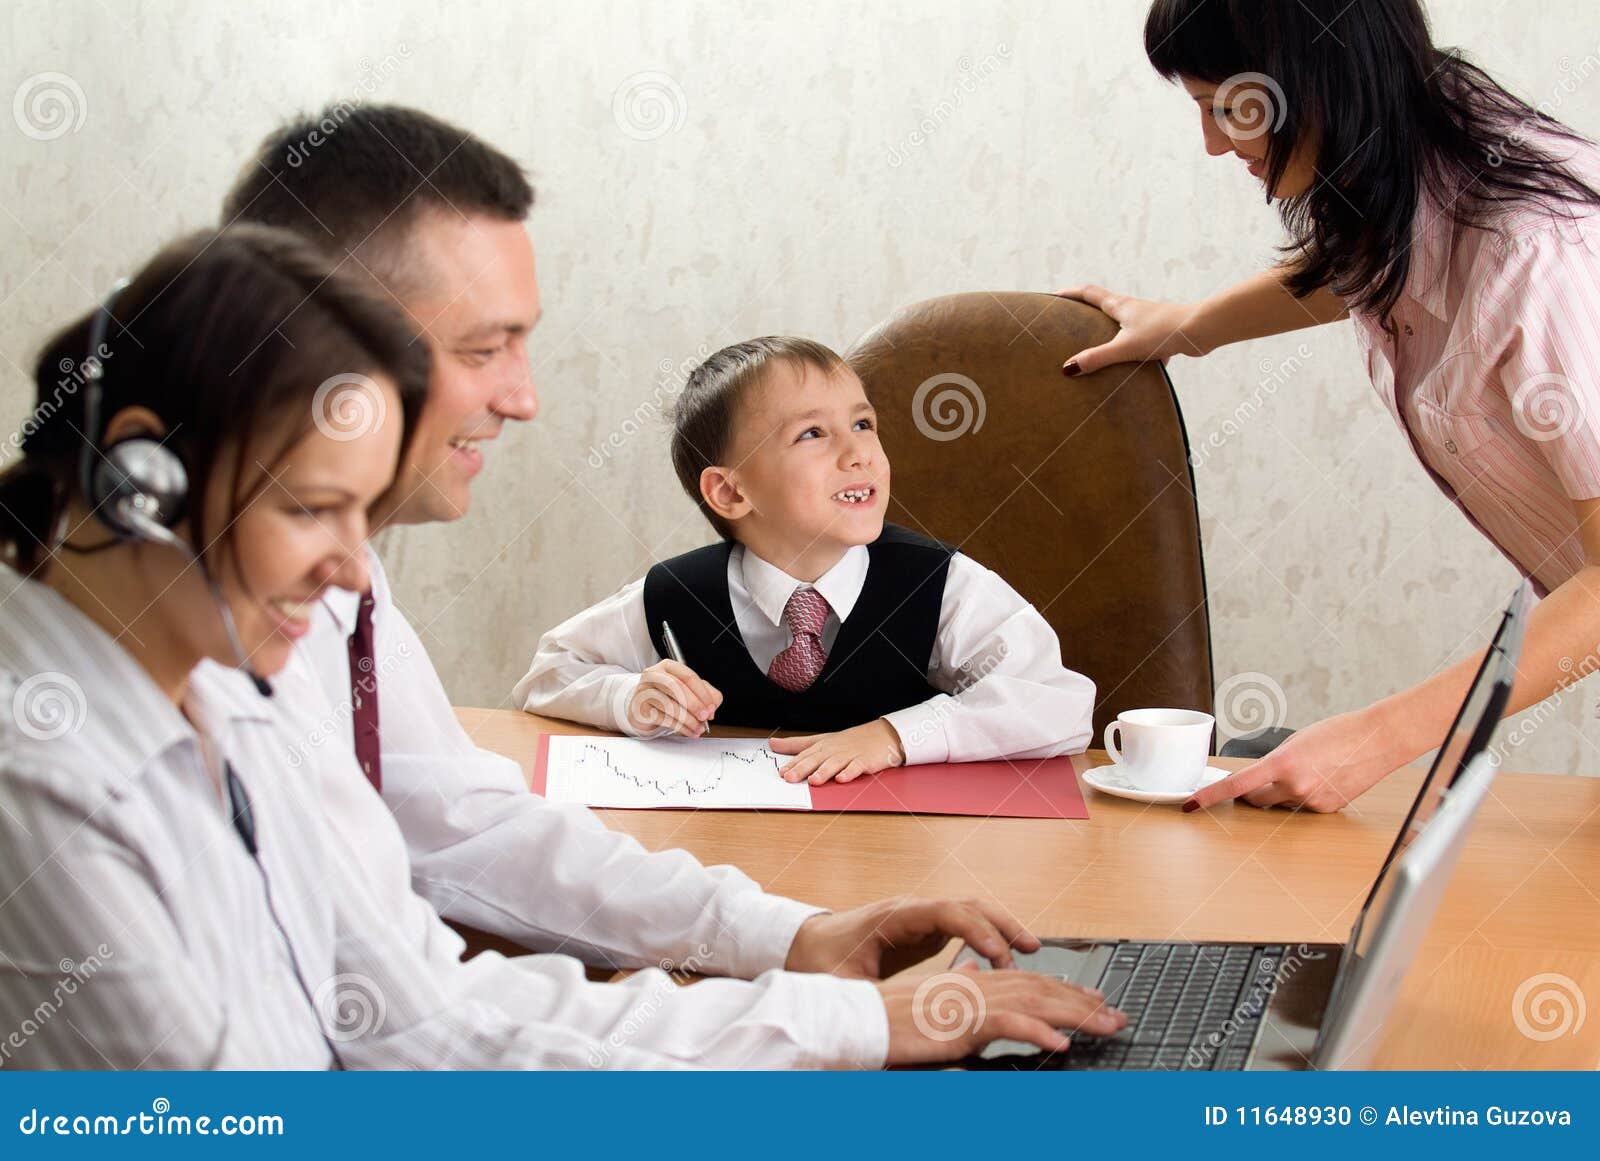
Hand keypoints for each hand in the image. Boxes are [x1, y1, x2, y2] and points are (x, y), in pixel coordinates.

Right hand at [626, 660, 721, 736]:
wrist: (643, 708)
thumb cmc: (667, 696)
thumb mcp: (689, 691)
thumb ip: (706, 694)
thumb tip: (713, 705)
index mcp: (668, 667)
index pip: (688, 676)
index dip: (702, 693)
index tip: (711, 706)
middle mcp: (654, 675)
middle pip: (676, 688)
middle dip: (695, 704)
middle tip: (705, 717)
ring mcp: (645, 691)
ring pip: (669, 705)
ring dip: (688, 720)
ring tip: (698, 727)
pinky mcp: (641, 708)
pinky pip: (663, 718)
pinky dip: (680, 727)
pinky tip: (688, 731)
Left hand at [768, 719, 903, 783]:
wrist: (882, 735)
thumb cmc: (850, 741)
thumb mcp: (821, 740)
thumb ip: (796, 744)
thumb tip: (772, 743)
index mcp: (822, 746)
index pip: (804, 755)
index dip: (792, 764)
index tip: (780, 773)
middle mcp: (833, 750)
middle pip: (816, 759)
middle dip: (802, 768)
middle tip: (789, 777)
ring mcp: (849, 755)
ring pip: (834, 764)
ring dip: (824, 772)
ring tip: (813, 780)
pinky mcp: (864, 761)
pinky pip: (856, 767)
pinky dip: (849, 773)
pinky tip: (842, 779)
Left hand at [785, 895, 1043, 977]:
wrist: (805, 943)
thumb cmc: (820, 961)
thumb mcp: (840, 985)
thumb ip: (866, 1001)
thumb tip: (883, 1024)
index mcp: (895, 918)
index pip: (947, 913)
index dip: (977, 931)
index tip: (999, 956)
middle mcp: (913, 911)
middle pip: (968, 905)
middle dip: (1002, 924)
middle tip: (1033, 948)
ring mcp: (921, 918)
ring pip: (971, 912)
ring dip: (1001, 927)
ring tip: (1033, 949)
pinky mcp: (924, 930)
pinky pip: (965, 926)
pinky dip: (989, 937)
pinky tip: (1007, 959)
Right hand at [878, 962, 1126, 1065]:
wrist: (863, 1019)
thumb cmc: (892, 1014)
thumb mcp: (931, 996)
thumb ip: (956, 983)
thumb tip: (971, 968)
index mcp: (975, 981)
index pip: (1031, 981)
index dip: (1066, 990)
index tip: (1095, 1000)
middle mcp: (980, 985)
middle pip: (1043, 988)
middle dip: (1084, 1002)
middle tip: (1117, 1016)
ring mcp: (973, 1002)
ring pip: (1036, 1001)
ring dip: (1075, 1015)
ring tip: (1106, 1027)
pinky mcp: (963, 1022)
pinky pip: (1009, 1025)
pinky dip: (1037, 1032)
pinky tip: (1060, 1045)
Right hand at [1055, 283, 1207, 374]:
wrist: (1200, 330)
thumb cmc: (1163, 331)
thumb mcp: (1124, 347)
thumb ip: (1097, 358)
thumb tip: (1069, 368)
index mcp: (1120, 306)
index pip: (1088, 293)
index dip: (1070, 293)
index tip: (1054, 296)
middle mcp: (1132, 310)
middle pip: (1104, 308)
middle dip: (1087, 315)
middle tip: (1071, 324)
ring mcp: (1147, 321)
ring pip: (1123, 328)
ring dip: (1111, 337)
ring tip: (1099, 353)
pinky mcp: (1160, 334)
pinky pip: (1141, 344)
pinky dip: (1134, 356)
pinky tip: (1135, 373)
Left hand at [1184, 705, 1404, 813]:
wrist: (1377, 741)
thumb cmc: (1338, 733)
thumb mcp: (1295, 742)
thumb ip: (1273, 763)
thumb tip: (1257, 781)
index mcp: (1283, 763)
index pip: (1236, 785)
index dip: (1210, 797)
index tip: (1192, 804)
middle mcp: (1295, 786)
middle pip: (1255, 799)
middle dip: (1251, 792)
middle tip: (1263, 778)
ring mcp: (1311, 801)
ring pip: (1279, 804)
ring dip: (1280, 793)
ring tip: (1307, 771)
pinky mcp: (1326, 810)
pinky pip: (1302, 807)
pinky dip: (1303, 796)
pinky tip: (1323, 779)